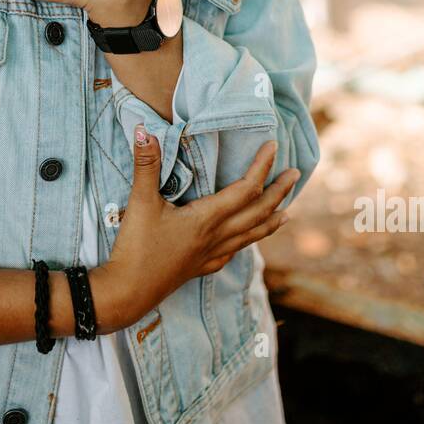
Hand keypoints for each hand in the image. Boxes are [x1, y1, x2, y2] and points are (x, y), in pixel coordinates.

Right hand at [96, 131, 298, 329]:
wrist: (128, 292)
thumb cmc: (135, 248)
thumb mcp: (139, 203)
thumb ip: (146, 166)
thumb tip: (144, 131)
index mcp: (207, 219)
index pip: (245, 189)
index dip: (262, 166)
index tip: (273, 147)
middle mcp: (216, 237)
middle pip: (258, 212)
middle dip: (279, 192)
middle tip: (296, 174)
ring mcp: (211, 255)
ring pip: (251, 236)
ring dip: (271, 220)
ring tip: (287, 212)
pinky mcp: (201, 268)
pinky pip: (234, 252)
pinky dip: (248, 242)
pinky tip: (247, 242)